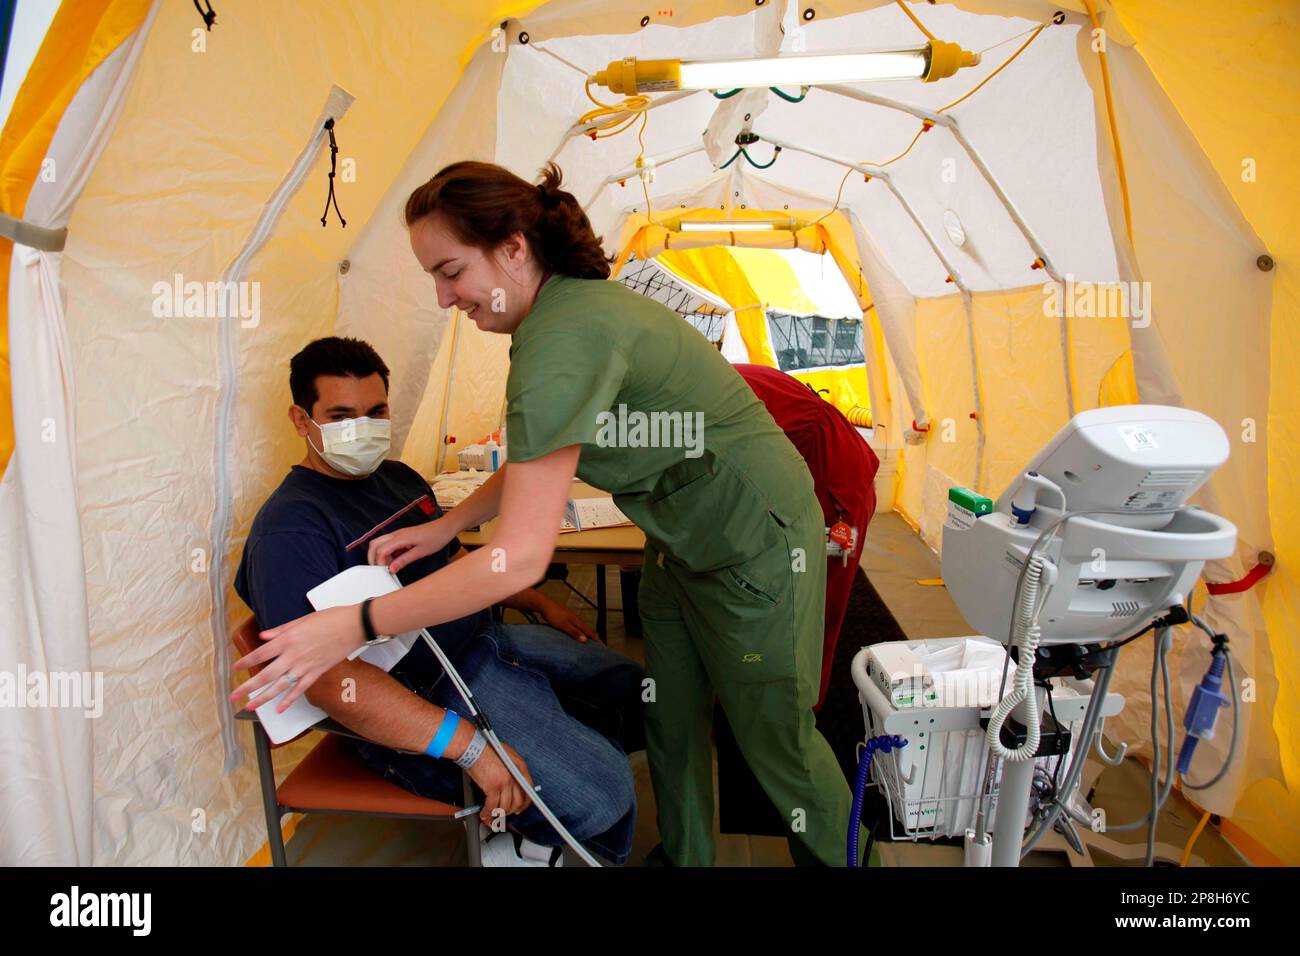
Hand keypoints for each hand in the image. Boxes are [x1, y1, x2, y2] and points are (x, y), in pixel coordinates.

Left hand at [230, 604, 363, 710]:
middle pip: (265, 675)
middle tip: (234, 696)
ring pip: (279, 686)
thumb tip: (263, 637)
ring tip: (250, 706)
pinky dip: (289, 700)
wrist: (353, 626)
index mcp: (287, 639)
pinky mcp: (316, 673)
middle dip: (248, 687)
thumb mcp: (302, 620)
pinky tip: (279, 709)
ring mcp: (305, 666)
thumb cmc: (330, 619)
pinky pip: (299, 689)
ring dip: (263, 698)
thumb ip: (280, 630)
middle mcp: (293, 655)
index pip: (260, 654)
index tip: (236, 669)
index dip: (245, 662)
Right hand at [368, 518, 454, 573]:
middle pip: (374, 544)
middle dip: (373, 557)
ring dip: (380, 555)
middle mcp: (396, 534)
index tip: (386, 570)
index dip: (380, 562)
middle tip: (380, 569)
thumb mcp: (420, 552)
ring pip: (380, 543)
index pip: (380, 550)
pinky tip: (395, 560)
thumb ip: (404, 560)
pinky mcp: (402, 536)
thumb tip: (391, 569)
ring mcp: (398, 534)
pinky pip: (388, 544)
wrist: (445, 528)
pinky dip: (387, 553)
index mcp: (400, 537)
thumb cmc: (436, 538)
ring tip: (390, 566)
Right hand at [468, 741, 533, 824]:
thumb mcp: (507, 757)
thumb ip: (514, 770)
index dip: (523, 804)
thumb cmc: (487, 750)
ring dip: (498, 813)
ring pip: (505, 807)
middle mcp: (515, 776)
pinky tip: (484, 813)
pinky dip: (488, 812)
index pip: (528, 791)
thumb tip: (515, 786)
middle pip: (518, 802)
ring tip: (492, 813)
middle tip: (504, 813)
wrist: (474, 747)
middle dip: (510, 811)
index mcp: (521, 767)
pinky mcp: (493, 787)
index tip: (519, 808)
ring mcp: (504, 782)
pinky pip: (492, 806)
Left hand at [537, 596, 597, 642]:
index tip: (602, 645)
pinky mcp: (566, 619)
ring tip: (589, 641)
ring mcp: (571, 619)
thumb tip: (585, 640)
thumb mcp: (564, 625)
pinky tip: (577, 635)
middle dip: (594, 636)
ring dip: (587, 634)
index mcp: (577, 621)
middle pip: (587, 629)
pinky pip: (576, 627)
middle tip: (598, 644)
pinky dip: (580, 632)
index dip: (596, 638)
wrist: (545, 605)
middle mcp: (576, 620)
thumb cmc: (554, 615)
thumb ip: (574, 632)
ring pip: (582, 628)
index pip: (590, 631)